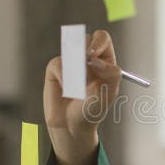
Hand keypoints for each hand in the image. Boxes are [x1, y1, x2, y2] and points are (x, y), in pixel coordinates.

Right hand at [44, 30, 121, 160]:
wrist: (73, 125)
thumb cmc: (93, 109)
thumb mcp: (108, 93)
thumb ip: (109, 73)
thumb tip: (94, 59)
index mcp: (104, 59)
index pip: (101, 38)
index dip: (97, 42)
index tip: (93, 53)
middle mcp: (87, 56)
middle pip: (84, 38)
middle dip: (84, 52)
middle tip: (85, 65)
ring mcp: (70, 60)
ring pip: (71, 52)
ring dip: (76, 71)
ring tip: (79, 90)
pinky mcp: (55, 67)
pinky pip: (59, 64)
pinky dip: (65, 79)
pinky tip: (67, 91)